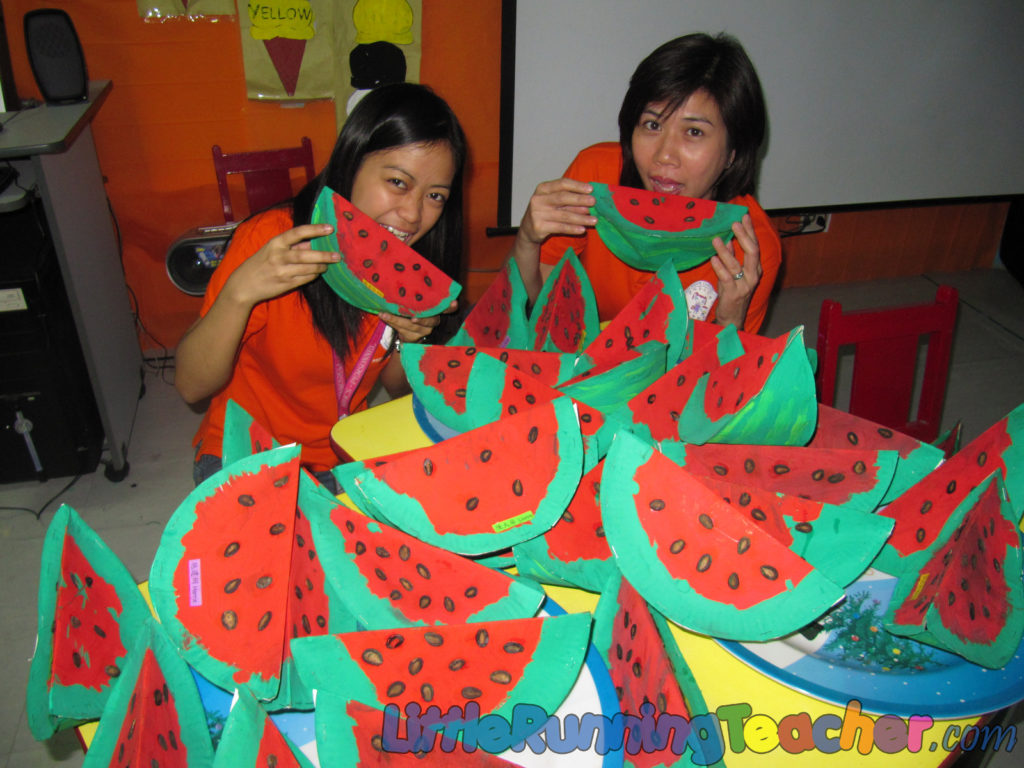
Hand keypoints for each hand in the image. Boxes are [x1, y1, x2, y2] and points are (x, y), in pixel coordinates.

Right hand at [222, 223, 339, 307]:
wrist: (243, 285)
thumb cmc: (261, 263)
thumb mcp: (272, 250)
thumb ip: (292, 246)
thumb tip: (313, 241)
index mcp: (275, 243)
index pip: (298, 233)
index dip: (315, 229)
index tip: (330, 228)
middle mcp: (278, 256)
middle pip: (306, 255)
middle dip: (324, 255)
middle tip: (337, 255)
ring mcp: (282, 272)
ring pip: (308, 269)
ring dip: (321, 267)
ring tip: (328, 264)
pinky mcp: (285, 285)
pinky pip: (305, 279)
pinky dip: (313, 276)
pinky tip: (317, 273)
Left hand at [380, 300, 457, 343]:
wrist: (405, 332)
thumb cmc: (411, 310)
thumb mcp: (415, 302)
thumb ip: (417, 295)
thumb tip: (405, 272)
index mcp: (436, 311)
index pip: (447, 309)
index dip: (450, 307)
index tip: (454, 302)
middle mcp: (433, 322)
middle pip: (429, 321)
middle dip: (421, 319)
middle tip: (413, 318)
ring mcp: (423, 331)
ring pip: (411, 326)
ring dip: (396, 319)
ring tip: (385, 314)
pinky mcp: (413, 337)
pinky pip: (402, 330)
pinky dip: (392, 322)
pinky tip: (384, 317)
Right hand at [517, 178, 596, 246]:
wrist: (528, 229)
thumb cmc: (545, 211)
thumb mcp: (553, 201)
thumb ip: (568, 198)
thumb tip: (589, 198)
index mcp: (543, 189)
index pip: (562, 184)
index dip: (577, 186)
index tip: (591, 189)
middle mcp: (538, 199)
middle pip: (562, 198)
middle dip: (580, 200)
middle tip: (593, 202)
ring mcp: (537, 214)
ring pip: (564, 215)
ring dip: (581, 218)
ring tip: (594, 220)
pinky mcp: (539, 227)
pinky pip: (560, 227)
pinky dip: (573, 228)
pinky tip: (583, 229)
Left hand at [709, 214, 762, 328]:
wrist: (732, 317)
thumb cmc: (732, 292)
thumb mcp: (732, 272)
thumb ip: (732, 256)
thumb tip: (727, 238)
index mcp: (755, 268)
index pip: (755, 246)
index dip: (749, 231)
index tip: (744, 216)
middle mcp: (753, 275)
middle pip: (752, 252)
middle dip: (743, 236)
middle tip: (734, 223)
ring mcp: (744, 285)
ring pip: (736, 264)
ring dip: (726, 251)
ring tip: (717, 239)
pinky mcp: (733, 294)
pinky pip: (726, 278)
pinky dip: (720, 267)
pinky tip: (713, 259)